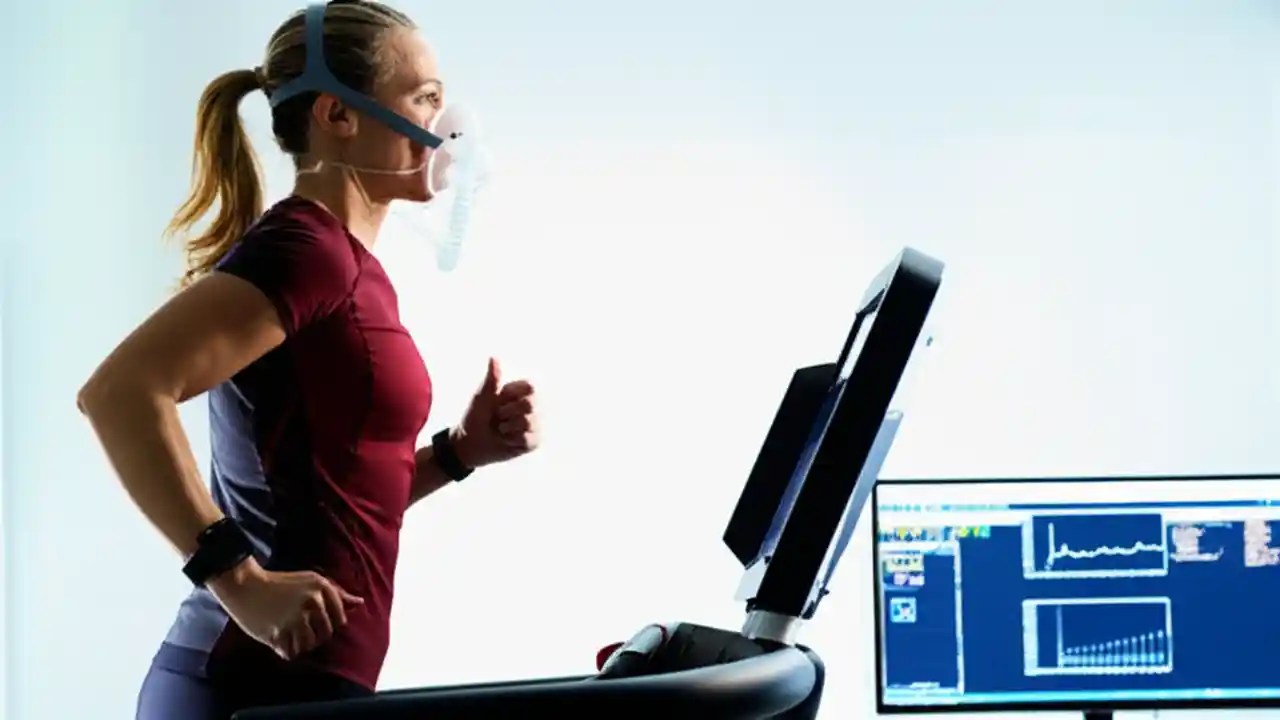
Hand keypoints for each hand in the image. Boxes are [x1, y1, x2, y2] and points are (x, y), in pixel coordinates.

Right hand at [208, 556, 363, 660]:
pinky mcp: (277, 631)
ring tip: (288, 633)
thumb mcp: (312, 581)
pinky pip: (291, 653)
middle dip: (313, 636)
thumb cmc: (282, 584)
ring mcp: (294, 617)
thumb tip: (360, 603)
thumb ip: (337, 593)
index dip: (327, 624)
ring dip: (298, 644)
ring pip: (308, 646)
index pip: (340, 620)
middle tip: (297, 627)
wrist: (246, 586)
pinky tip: (278, 638)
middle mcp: (312, 601)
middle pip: (325, 635)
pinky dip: (285, 650)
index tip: (312, 619)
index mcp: (322, 588)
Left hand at [453, 357, 540, 468]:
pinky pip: (526, 439)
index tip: (500, 398)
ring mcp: (536, 424)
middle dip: (507, 412)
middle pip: (530, 404)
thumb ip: (492, 379)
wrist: (471, 442)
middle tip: (498, 416)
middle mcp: (533, 407)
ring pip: (527, 423)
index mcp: (522, 392)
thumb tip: (494, 357)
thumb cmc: (477, 416)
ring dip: (507, 428)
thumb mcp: (482, 397)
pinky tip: (506, 440)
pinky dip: (511, 441)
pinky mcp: (535, 441)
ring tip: (501, 429)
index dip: (513, 393)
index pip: (531, 387)